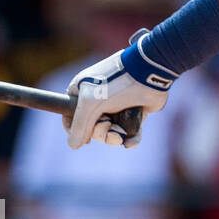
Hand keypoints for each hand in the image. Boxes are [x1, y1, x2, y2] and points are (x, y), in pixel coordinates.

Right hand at [62, 29, 175, 148]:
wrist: (148, 73)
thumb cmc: (115, 84)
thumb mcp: (90, 103)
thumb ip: (79, 125)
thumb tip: (73, 145)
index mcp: (82, 93)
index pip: (70, 116)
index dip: (75, 130)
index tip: (84, 137)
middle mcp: (98, 100)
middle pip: (92, 128)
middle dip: (99, 132)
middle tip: (107, 124)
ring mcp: (117, 107)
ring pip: (110, 133)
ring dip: (114, 138)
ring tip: (120, 133)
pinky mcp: (134, 112)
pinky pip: (129, 132)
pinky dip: (130, 139)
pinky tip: (130, 143)